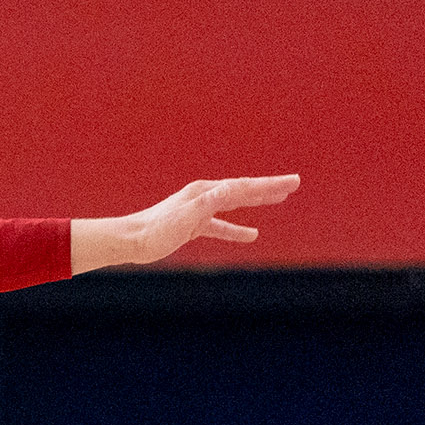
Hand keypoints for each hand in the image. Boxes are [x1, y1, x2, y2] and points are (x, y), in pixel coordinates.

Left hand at [72, 174, 300, 272]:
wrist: (130, 241)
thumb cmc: (155, 230)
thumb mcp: (186, 216)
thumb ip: (209, 203)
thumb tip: (231, 189)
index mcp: (205, 192)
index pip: (244, 186)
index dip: (270, 185)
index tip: (293, 182)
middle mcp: (203, 196)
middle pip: (243, 190)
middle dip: (269, 187)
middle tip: (294, 183)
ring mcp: (198, 210)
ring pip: (235, 204)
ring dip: (257, 202)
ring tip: (280, 199)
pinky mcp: (192, 226)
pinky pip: (221, 226)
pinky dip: (236, 229)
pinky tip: (252, 235)